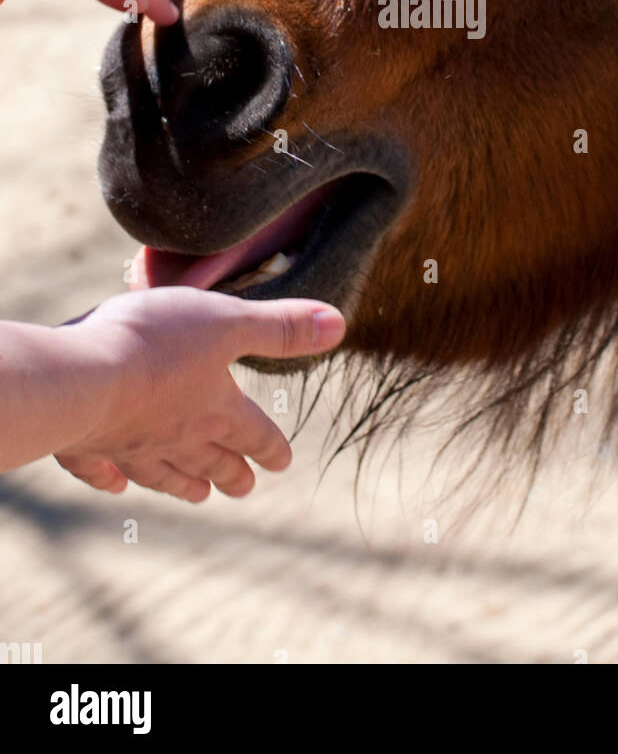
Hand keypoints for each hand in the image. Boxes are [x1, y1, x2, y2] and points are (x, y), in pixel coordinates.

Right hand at [54, 287, 344, 501]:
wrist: (81, 379)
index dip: (272, 446)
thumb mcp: (228, 321)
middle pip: (212, 462)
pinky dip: (113, 481)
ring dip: (184, 485)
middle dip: (232, 475)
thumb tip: (338, 325)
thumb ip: (280, 327)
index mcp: (216, 408)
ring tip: (198, 496)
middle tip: (245, 489)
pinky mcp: (86, 446)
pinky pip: (103, 470)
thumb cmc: (158, 342)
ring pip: (164, 473)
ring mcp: (130, 446)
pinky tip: (117, 487)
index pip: (255, 433)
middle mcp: (177, 436)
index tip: (282, 462)